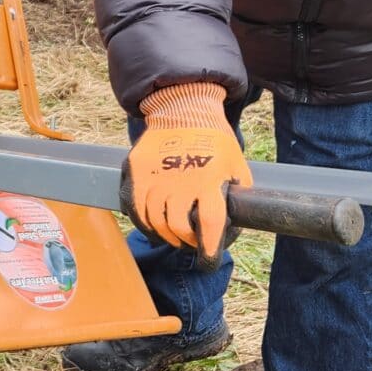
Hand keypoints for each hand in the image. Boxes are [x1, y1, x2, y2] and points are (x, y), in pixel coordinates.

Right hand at [123, 83, 251, 266]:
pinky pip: (135, 207)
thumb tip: (233, 226)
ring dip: (165, 234)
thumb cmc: (215, 142)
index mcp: (210, 181)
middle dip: (186, 241)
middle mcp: (181, 180)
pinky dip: (143, 221)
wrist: (185, 110)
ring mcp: (155, 175)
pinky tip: (152, 225)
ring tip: (172, 235)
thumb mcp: (236, 166)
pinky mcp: (137, 171)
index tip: (208, 260)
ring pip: (155, 220)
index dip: (209, 248)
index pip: (209, 224)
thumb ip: (236, 195)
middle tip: (190, 243)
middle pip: (179, 226)